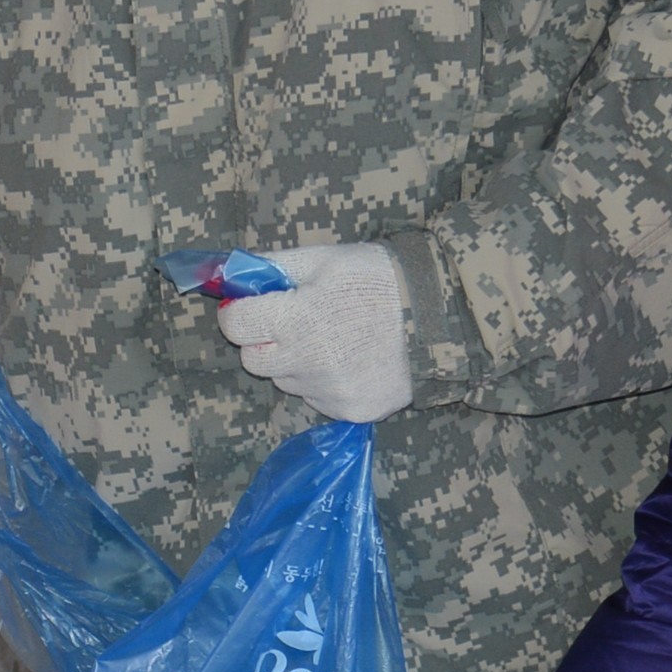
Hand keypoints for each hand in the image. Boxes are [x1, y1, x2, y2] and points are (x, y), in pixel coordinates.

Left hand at [212, 241, 411, 421]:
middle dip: (263, 340)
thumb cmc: (379, 278)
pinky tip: (351, 360)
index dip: (238, 312)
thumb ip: (272, 267)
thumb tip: (230, 273)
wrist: (441, 316)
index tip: (249, 306)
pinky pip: (317, 399)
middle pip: (254, 360)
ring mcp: (330, 392)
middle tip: (292, 321)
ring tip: (332, 338)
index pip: (236, 326)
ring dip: (295, 362)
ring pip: (286, 381)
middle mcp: (308, 363)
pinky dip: (324, 382)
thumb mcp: (324, 259)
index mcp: (297, 319)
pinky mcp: (351, 412)